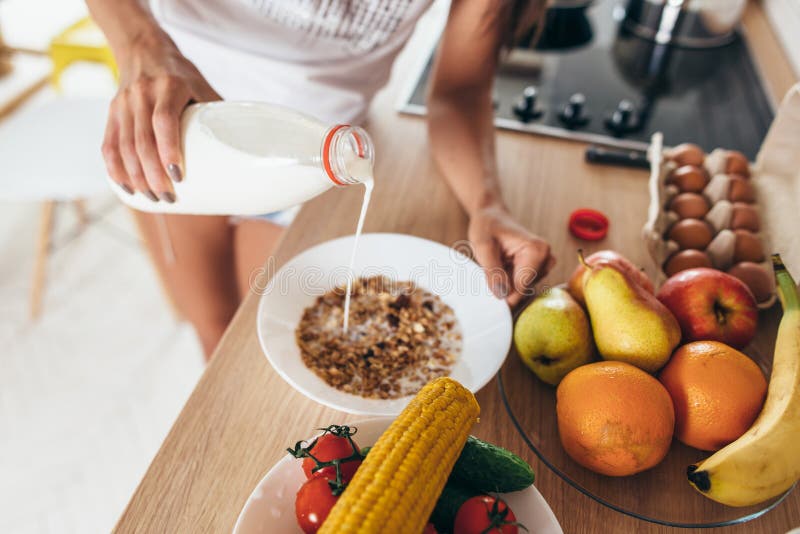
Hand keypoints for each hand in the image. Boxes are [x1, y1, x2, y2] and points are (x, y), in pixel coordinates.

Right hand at [102, 33, 220, 201]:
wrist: (144, 49)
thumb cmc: (182, 75)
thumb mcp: (202, 87)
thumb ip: (217, 114)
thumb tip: (242, 151)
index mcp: (169, 87)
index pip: (164, 121)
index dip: (169, 150)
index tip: (178, 176)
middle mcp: (142, 94)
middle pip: (142, 141)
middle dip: (153, 175)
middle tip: (169, 198)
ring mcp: (123, 103)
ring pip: (124, 147)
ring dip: (137, 178)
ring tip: (153, 198)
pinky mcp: (112, 112)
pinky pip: (108, 144)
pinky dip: (115, 169)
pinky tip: (127, 187)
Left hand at [468, 204, 555, 306]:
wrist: (491, 217)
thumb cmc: (487, 227)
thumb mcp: (483, 248)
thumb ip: (493, 273)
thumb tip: (502, 295)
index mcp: (537, 251)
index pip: (522, 287)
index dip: (503, 292)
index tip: (490, 286)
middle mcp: (546, 258)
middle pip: (523, 289)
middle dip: (505, 284)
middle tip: (492, 266)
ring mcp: (544, 264)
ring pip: (522, 289)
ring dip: (506, 281)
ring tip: (498, 262)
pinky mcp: (538, 269)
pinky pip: (522, 285)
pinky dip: (509, 280)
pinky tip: (503, 265)